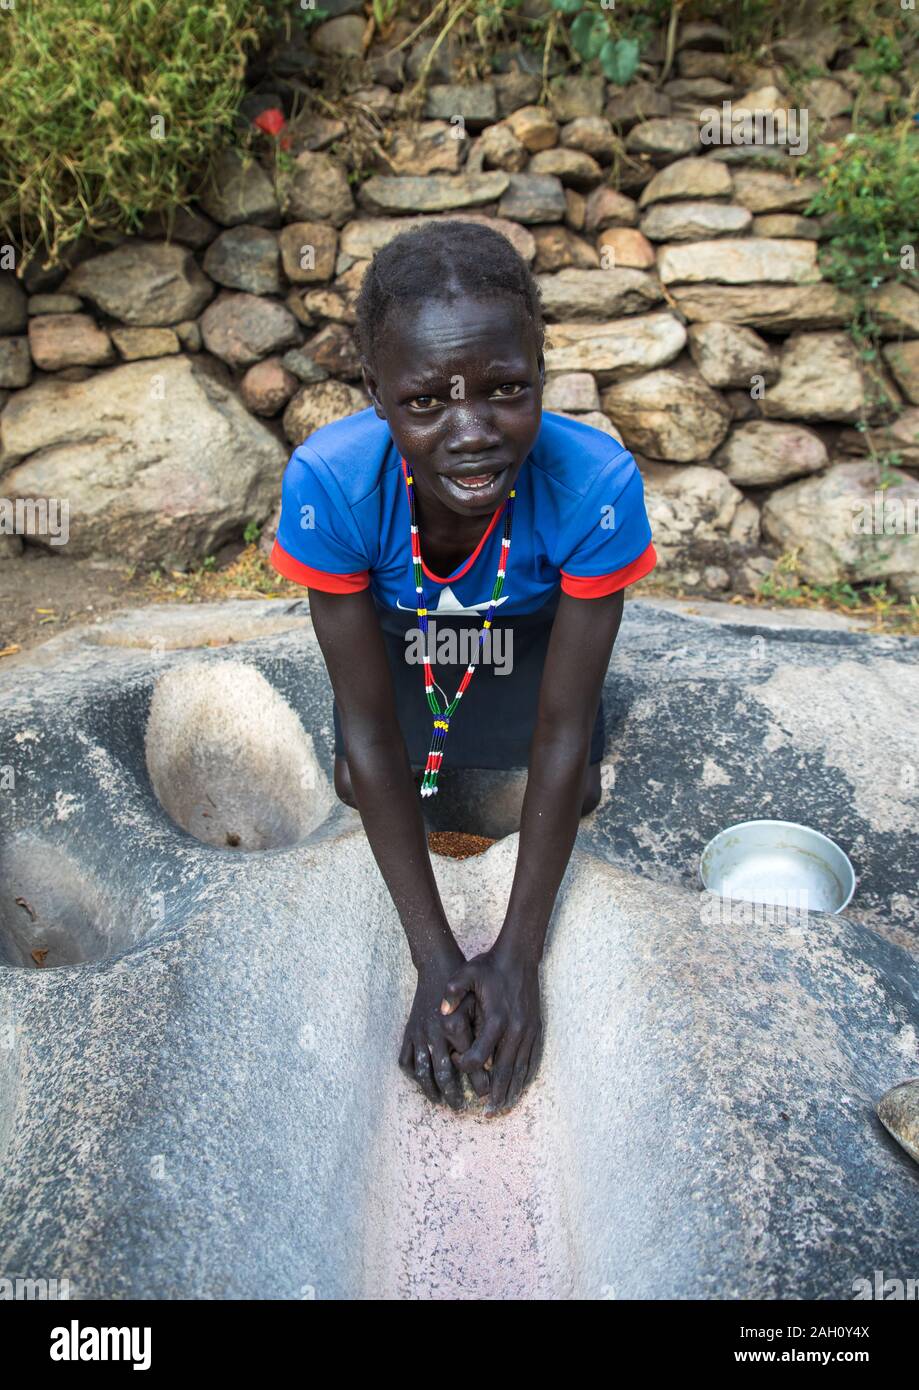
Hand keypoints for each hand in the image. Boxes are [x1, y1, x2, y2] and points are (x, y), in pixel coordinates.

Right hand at [398, 957, 488, 1108]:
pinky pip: (406, 1059)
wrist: (438, 963)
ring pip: (423, 1072)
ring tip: (440, 1101)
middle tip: (460, 1107)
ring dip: (432, 1090)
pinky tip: (422, 1080)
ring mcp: (419, 1033)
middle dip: (453, 1095)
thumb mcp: (479, 1003)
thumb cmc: (466, 984)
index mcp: (456, 1026)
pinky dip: (412, 1073)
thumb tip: (494, 1061)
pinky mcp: (409, 1031)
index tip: (487, 1093)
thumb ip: (484, 1031)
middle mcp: (435, 1033)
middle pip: (444, 1075)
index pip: (470, 1064)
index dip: (479, 1082)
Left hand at [440, 947, 542, 1116]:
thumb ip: (452, 992)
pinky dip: (525, 1077)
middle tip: (486, 1113)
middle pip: (504, 1071)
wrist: (520, 956)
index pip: (480, 1055)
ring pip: (521, 1070)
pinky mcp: (536, 1029)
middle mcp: (515, 1029)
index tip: (456, 1063)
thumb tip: (440, 1011)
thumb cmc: (490, 967)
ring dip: (511, 1091)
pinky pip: (532, 1060)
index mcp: (495, 1019)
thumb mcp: (466, 973)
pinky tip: (518, 1088)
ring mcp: (528, 1031)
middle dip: (494, 1094)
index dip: (466, 1065)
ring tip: (502, 1108)